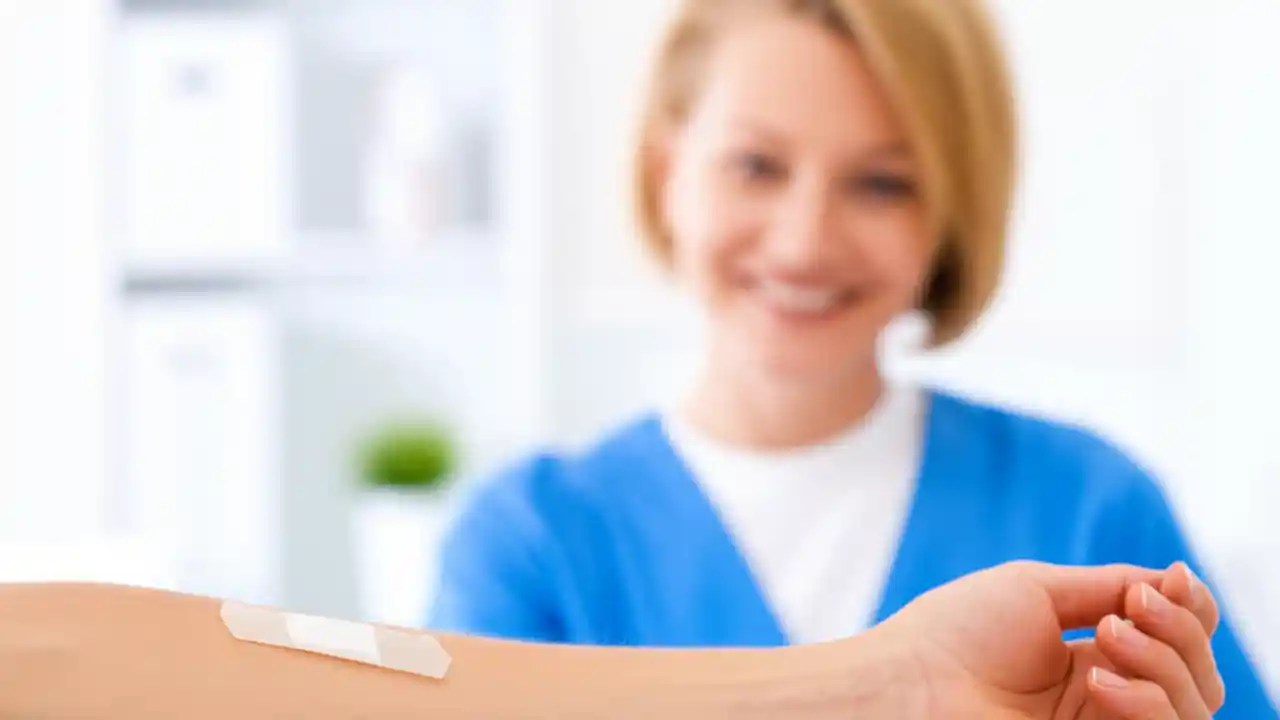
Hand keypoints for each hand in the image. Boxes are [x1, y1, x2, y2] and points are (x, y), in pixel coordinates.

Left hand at [877, 561, 1224, 718]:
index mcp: (1095, 659)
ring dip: (1164, 661)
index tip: (1172, 579)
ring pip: (1195, 706)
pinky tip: (1099, 680)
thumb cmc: (956, 632)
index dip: (1192, 609)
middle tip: (1127, 611)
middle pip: (1200, 674)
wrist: (908, 686)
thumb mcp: (1038, 591)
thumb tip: (1172, 579)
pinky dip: (1148, 701)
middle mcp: (1109, 701)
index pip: (1180, 641)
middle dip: (1180, 631)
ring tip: (1106, 638)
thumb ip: (1110, 586)